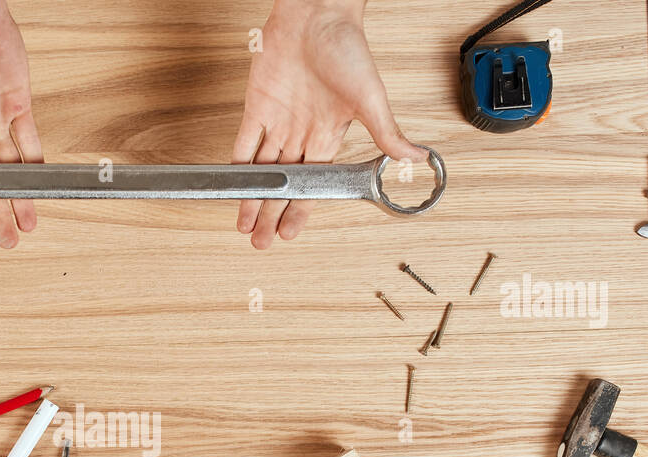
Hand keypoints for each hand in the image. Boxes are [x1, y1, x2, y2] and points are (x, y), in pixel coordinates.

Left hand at [233, 0, 423, 248]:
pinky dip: (236, 168)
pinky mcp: (257, 106)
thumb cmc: (348, 49)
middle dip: (270, 214)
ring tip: (244, 227)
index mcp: (329, 136)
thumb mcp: (372, 98)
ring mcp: (278, 121)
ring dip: (252, 199)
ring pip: (262, 171)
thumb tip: (417, 158)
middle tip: (260, 242)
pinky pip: (244, 143)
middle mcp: (302, 134)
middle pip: (284, 184)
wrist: (317, 14)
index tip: (289, 233)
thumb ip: (387, 134)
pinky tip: (231, 189)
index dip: (299, 210)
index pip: (312, 184)